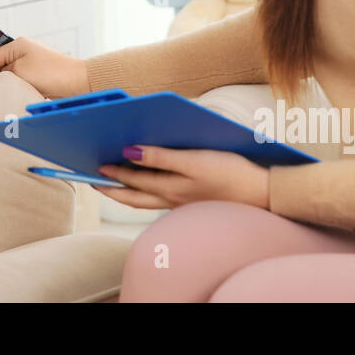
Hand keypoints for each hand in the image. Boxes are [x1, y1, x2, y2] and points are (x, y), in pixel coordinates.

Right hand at [0, 36, 89, 98]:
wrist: (80, 85)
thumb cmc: (52, 74)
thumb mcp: (20, 73)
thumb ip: (0, 77)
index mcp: (16, 47)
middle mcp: (20, 54)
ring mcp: (26, 67)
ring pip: (0, 78)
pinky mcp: (33, 80)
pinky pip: (11, 86)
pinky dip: (1, 91)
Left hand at [93, 146, 270, 210]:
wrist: (261, 193)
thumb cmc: (229, 173)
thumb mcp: (194, 161)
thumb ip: (160, 157)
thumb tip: (129, 152)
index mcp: (169, 188)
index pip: (132, 181)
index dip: (111, 173)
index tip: (94, 165)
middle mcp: (171, 199)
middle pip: (133, 197)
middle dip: (112, 188)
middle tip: (94, 180)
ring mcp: (181, 202)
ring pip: (145, 199)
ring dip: (127, 191)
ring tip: (113, 182)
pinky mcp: (192, 199)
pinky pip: (160, 196)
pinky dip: (146, 190)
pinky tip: (146, 181)